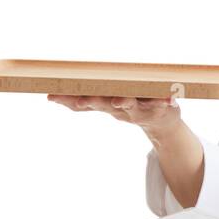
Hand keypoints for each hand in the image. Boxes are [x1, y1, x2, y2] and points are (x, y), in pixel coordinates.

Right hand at [48, 94, 181, 135]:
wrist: (163, 121)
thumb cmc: (130, 106)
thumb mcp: (105, 104)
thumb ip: (79, 101)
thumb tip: (50, 96)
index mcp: (108, 105)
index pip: (86, 102)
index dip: (70, 100)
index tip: (52, 97)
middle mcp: (122, 108)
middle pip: (106, 104)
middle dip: (94, 101)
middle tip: (83, 100)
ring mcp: (142, 108)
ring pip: (132, 106)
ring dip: (125, 103)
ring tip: (118, 100)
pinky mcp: (162, 107)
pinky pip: (164, 103)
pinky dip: (166, 101)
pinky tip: (168, 98)